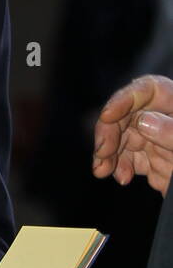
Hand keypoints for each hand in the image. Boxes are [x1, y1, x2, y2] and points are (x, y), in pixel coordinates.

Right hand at [93, 73, 172, 195]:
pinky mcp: (158, 165)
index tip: (108, 116)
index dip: (125, 100)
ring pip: (126, 139)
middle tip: (102, 154)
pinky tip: (122, 178)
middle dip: (110, 133)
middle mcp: (168, 120)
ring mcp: (162, 142)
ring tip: (104, 171)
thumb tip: (144, 121)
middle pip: (130, 115)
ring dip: (110, 154)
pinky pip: (133, 161)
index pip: (148, 90)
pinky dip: (121, 168)